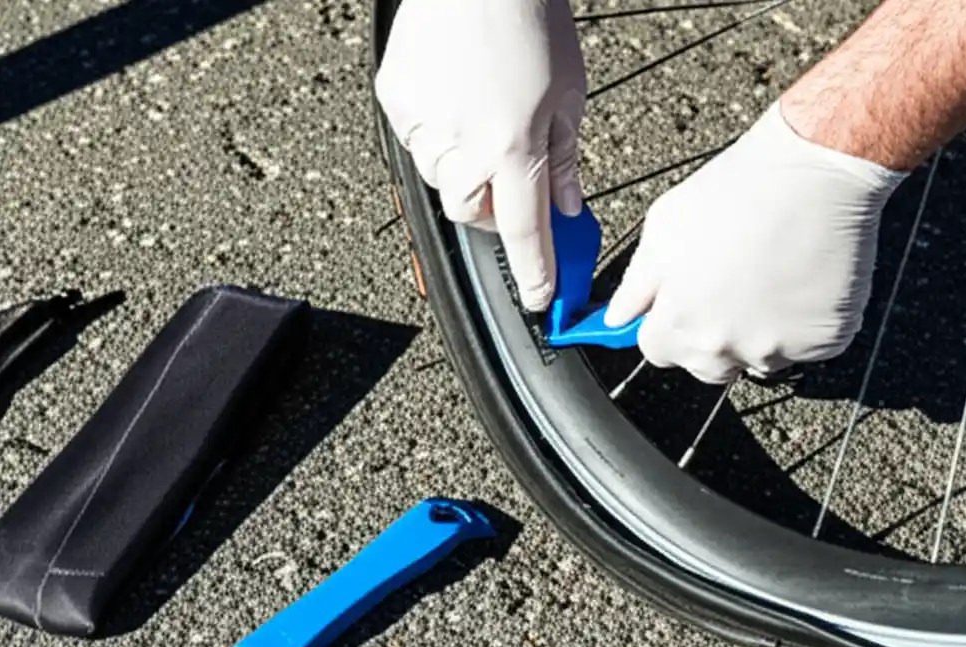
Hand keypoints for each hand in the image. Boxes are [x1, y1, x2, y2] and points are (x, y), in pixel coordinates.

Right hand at [375, 0, 585, 310]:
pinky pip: (414, 140)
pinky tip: (456, 96)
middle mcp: (466, 145)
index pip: (523, 234)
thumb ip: (564, 159)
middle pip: (471, 215)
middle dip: (493, 210)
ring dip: (464, 170)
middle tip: (511, 180)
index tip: (538, 300)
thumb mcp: (569, 95)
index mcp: (515, 147)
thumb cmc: (530, 19)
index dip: (533, 273)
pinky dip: (436, 133)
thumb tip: (565, 207)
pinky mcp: (396, 100)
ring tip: (484, 117)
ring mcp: (425, 124)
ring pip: (440, 180)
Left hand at [603, 103, 906, 383]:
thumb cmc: (740, 188)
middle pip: (708, 365)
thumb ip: (637, 283)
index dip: (667, 324)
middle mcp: (727, 347)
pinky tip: (804, 278)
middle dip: (711, 335)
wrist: (818, 173)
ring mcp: (779, 349)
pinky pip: (808, 347)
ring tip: (772, 274)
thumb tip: (616, 318)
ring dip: (761, 331)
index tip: (682, 303)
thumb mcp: (665, 225)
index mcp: (681, 321)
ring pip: (761, 358)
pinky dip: (806, 323)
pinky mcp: (825, 342)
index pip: (657, 351)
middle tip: (731, 284)